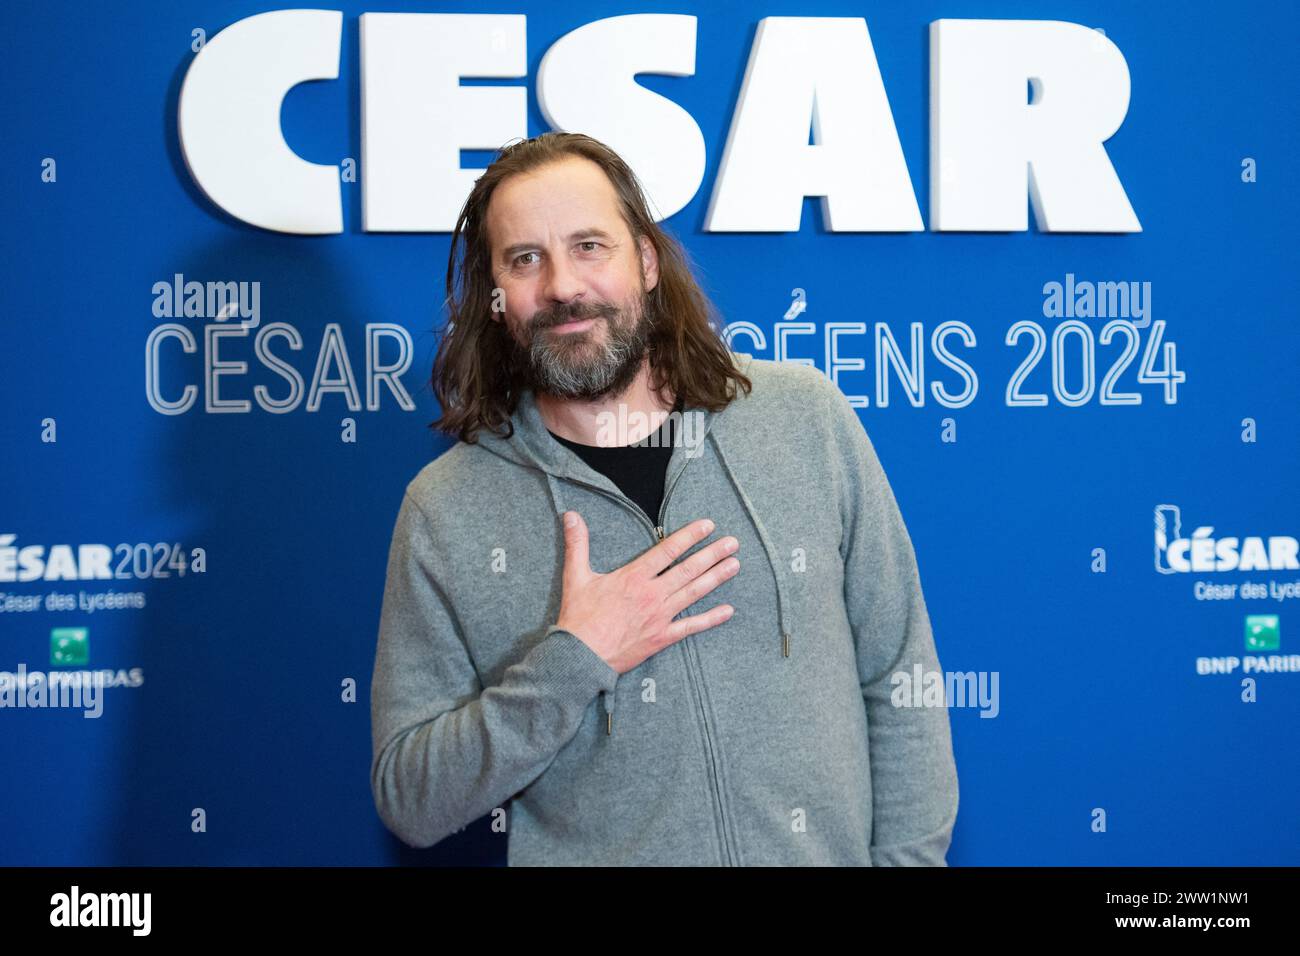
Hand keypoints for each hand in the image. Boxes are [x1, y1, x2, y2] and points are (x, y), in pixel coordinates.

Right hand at [555, 511, 738, 674]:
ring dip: (716, 578)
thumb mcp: (576, 576)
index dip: (690, 536)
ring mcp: (660, 617)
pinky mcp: (662, 637)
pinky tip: (728, 611)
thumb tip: (571, 515)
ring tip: (735, 565)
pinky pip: (691, 627)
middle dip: (712, 554)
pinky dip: (711, 619)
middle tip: (733, 543)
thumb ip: (578, 544)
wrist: (580, 657)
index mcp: (633, 577)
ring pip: (694, 593)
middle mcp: (652, 594)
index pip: (668, 550)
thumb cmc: (578, 618)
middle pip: (688, 569)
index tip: (708, 525)